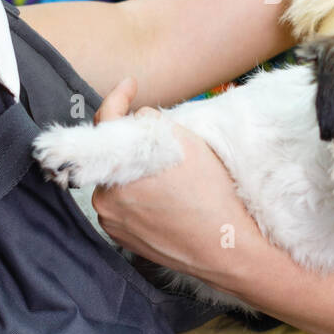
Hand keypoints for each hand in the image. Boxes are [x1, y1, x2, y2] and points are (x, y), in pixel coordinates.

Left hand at [90, 78, 264, 292]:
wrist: (228, 247)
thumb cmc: (212, 196)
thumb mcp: (186, 143)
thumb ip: (151, 121)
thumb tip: (137, 116)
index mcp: (116, 171)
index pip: (106, 123)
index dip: (118, 98)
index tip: (130, 85)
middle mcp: (105, 199)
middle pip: (114, 155)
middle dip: (134, 143)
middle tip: (165, 142)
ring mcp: (112, 222)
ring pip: (120, 180)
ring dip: (137, 171)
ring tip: (172, 177)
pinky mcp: (122, 239)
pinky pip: (124, 204)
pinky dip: (139, 194)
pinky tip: (167, 198)